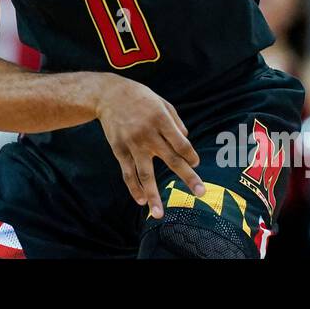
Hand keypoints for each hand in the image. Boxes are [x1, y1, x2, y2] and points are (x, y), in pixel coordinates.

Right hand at [92, 74, 203, 218]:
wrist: (107, 94)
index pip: (181, 144)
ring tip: (159, 214)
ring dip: (153, 195)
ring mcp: (132, 143)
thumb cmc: (139, 98)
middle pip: (171, 160)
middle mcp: (147, 133)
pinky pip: (128, 173)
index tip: (194, 163)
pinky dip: (134, 188)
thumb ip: (176, 122)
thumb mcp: (162, 103)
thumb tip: (186, 141)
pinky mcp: (119, 149)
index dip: (190, 156)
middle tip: (202, 193)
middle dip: (188, 177)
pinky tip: (141, 201)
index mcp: (161, 119)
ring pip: (145, 174)